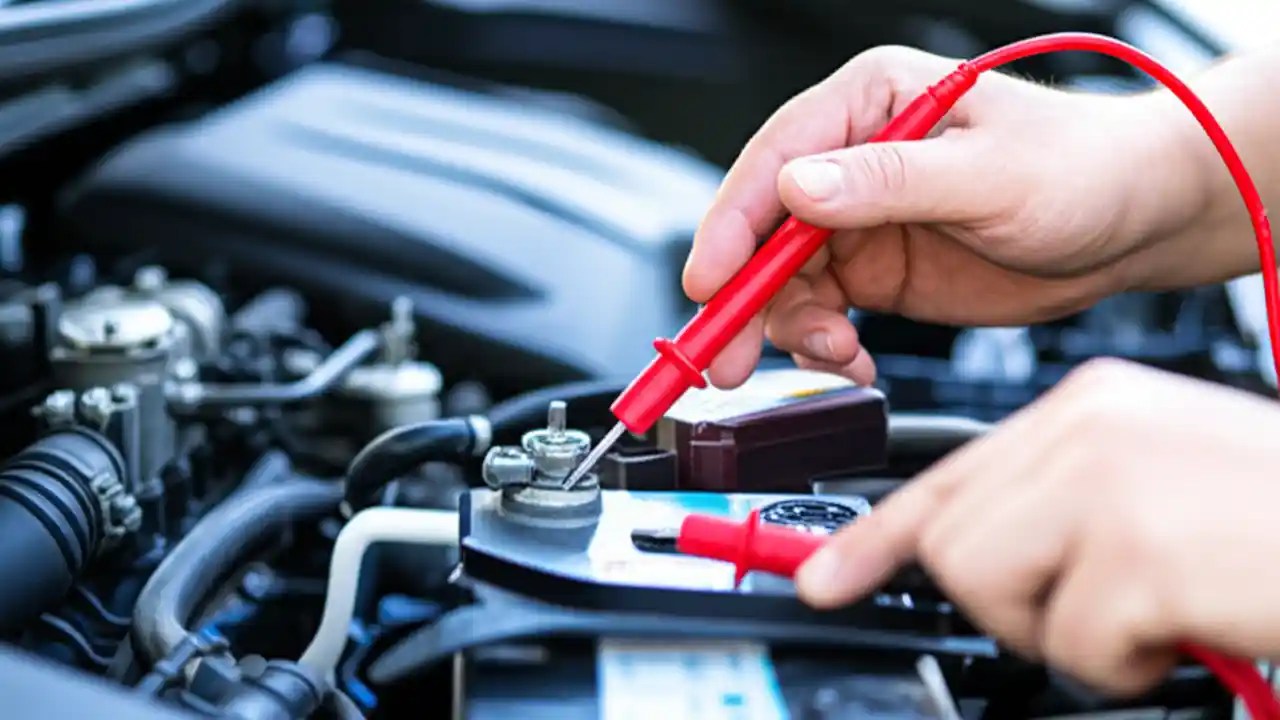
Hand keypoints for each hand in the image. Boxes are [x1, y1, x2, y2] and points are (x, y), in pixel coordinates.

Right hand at [683, 45, 1207, 387]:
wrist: (1132, 224)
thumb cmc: (1079, 171)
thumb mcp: (987, 176)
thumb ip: (890, 182)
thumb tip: (799, 188)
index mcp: (870, 104)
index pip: (776, 160)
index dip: (732, 225)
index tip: (710, 282)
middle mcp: (851, 161)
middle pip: (762, 230)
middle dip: (743, 297)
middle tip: (725, 359)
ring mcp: (858, 220)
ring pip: (784, 282)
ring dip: (791, 329)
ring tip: (835, 355)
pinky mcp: (874, 271)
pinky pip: (820, 312)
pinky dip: (824, 346)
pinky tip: (853, 360)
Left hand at [794, 359, 1279, 694]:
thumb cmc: (1270, 522)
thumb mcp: (1151, 487)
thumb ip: (1057, 505)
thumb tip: (969, 549)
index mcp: (1088, 406)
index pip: (946, 475)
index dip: (873, 538)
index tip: (822, 576)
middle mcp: (1089, 428)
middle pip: (955, 542)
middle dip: (1012, 602)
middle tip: (1098, 605)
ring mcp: (1111, 484)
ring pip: (989, 588)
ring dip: (1065, 631)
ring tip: (1148, 611)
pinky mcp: (1141, 549)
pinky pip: (1071, 645)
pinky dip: (1125, 662)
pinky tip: (1186, 628)